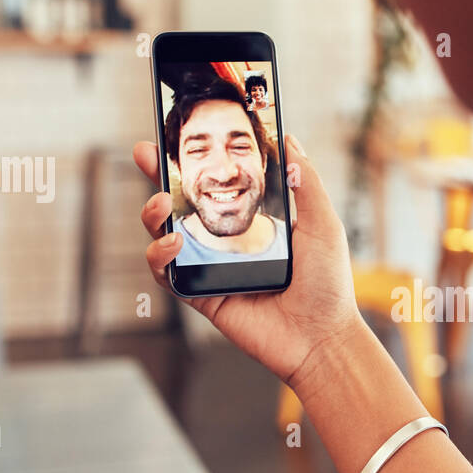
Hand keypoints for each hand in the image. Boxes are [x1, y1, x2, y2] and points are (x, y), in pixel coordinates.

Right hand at [134, 135, 362, 387]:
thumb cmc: (328, 284)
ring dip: (152, 215)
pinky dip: (159, 257)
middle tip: (144, 153)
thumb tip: (287, 137)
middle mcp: (227, 241)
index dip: (194, 160)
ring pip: (164, 236)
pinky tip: (172, 244)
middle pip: (181, 204)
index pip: (215, 182)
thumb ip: (304, 181)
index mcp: (253, 220)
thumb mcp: (322, 222)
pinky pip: (167, 275)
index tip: (176, 134)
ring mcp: (211, 268)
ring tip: (160, 204)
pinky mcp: (201, 296)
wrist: (321, 338)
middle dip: (156, 176)